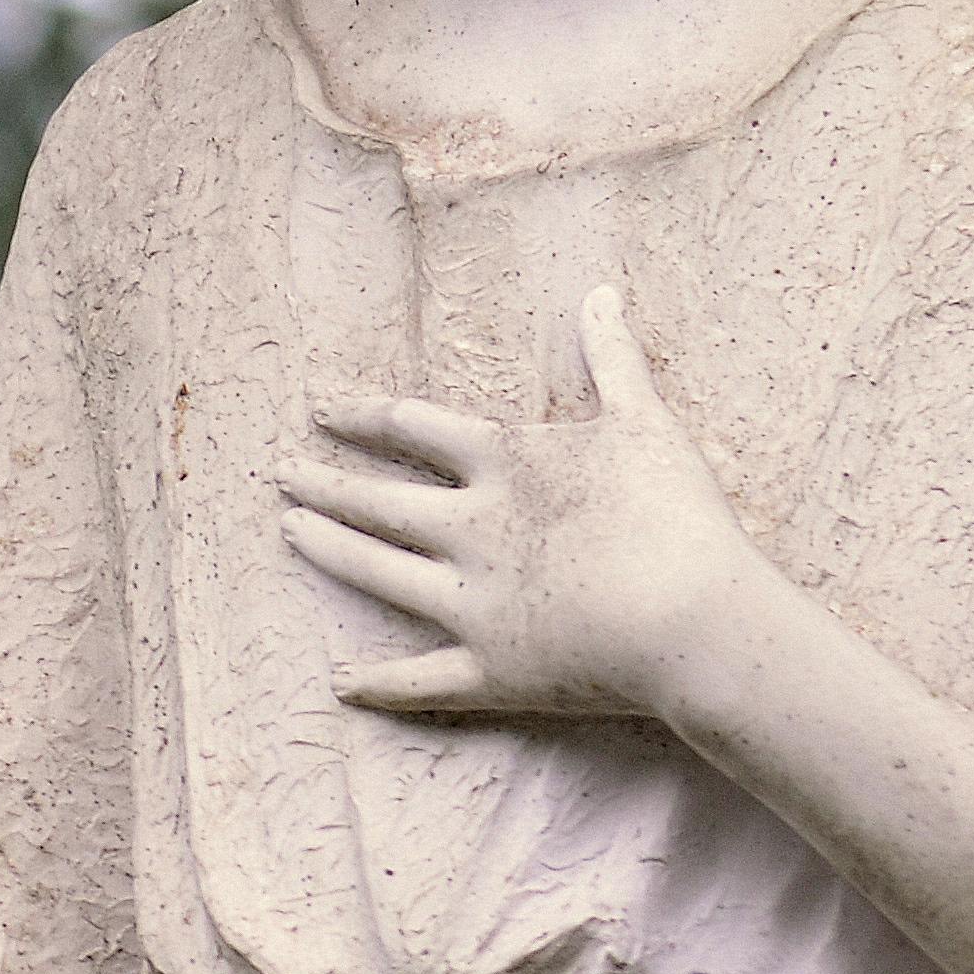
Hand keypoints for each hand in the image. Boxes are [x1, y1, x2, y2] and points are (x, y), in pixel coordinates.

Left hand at [283, 280, 770, 719]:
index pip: (416, 427)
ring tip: (289, 531)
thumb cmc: (674, 513)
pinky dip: (379, 683)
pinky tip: (341, 682)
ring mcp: (473, 603)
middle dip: (327, 483)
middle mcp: (472, 529)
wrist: (693, 617)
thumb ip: (613, 357)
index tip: (322, 408)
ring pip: (381, 574)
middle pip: (382, 501)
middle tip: (279, 473)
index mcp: (506, 465)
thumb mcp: (645, 418)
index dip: (366, 415)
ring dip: (332, 551)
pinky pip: (421, 680)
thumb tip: (601, 291)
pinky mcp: (491, 670)